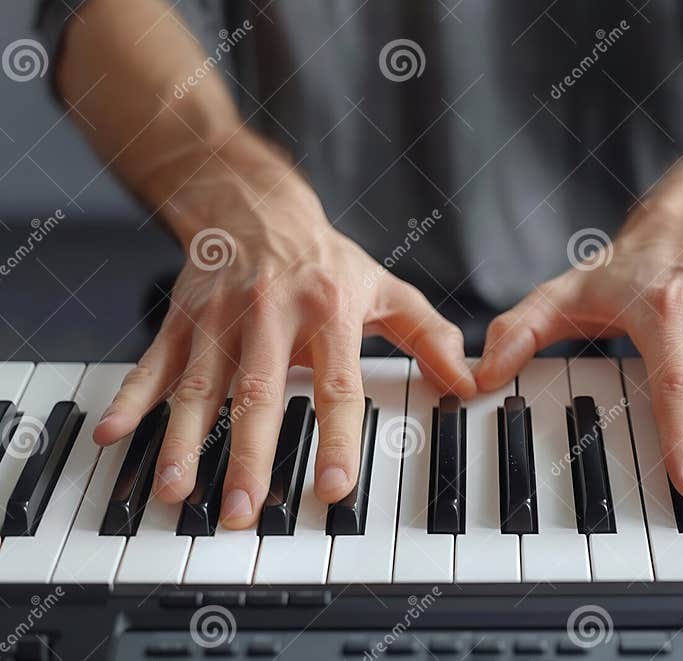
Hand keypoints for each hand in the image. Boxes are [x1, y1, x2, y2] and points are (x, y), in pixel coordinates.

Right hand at [93, 171, 474, 527]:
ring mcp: (220, 318)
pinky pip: (152, 361)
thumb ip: (428, 336)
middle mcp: (271, 316)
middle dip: (247, 456)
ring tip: (174, 491)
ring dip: (183, 440)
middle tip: (241, 512)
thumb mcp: (384, 287)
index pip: (336, 385)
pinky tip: (113, 433)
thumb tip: (467, 382)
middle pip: (259, 393)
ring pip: (199, 385)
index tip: (334, 490)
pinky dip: (131, 397)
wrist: (253, 205)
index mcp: (328, 312)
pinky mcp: (181, 319)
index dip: (336, 439)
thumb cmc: (323, 258)